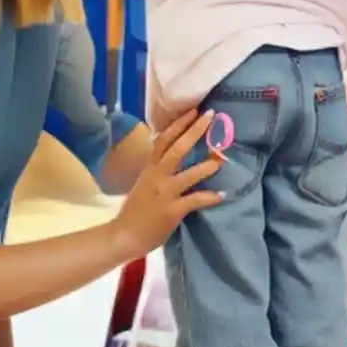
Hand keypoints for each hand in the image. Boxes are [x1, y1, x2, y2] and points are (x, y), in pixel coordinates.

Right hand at [110, 110, 223, 257]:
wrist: (125, 235)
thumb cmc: (135, 210)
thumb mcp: (144, 183)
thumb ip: (158, 169)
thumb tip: (173, 155)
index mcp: (149, 168)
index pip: (163, 139)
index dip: (179, 124)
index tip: (193, 111)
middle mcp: (156, 176)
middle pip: (177, 148)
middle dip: (194, 131)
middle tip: (210, 117)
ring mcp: (164, 193)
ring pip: (188, 174)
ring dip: (206, 166)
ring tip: (220, 160)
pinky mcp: (172, 210)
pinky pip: (194, 200)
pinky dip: (209, 197)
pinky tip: (221, 195)